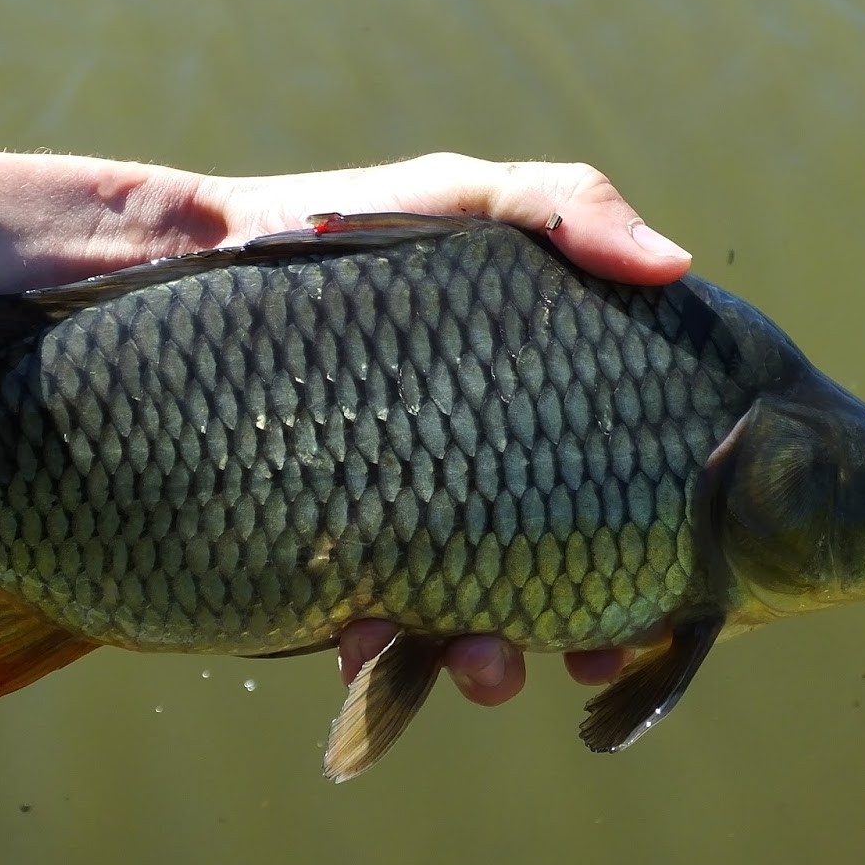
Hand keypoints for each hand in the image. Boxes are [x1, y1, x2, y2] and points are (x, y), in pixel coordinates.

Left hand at [0, 150, 688, 702]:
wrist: (186, 266)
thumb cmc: (339, 224)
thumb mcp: (464, 198)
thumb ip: (569, 209)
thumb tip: (679, 264)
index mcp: (529, 423)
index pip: (617, 507)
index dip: (656, 567)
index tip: (671, 605)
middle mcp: (473, 488)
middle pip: (553, 588)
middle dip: (579, 635)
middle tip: (583, 657)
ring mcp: (397, 532)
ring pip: (464, 631)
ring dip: (489, 666)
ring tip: (483, 666)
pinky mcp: (319, 563)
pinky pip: (361, 634)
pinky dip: (379, 657)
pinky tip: (368, 638)